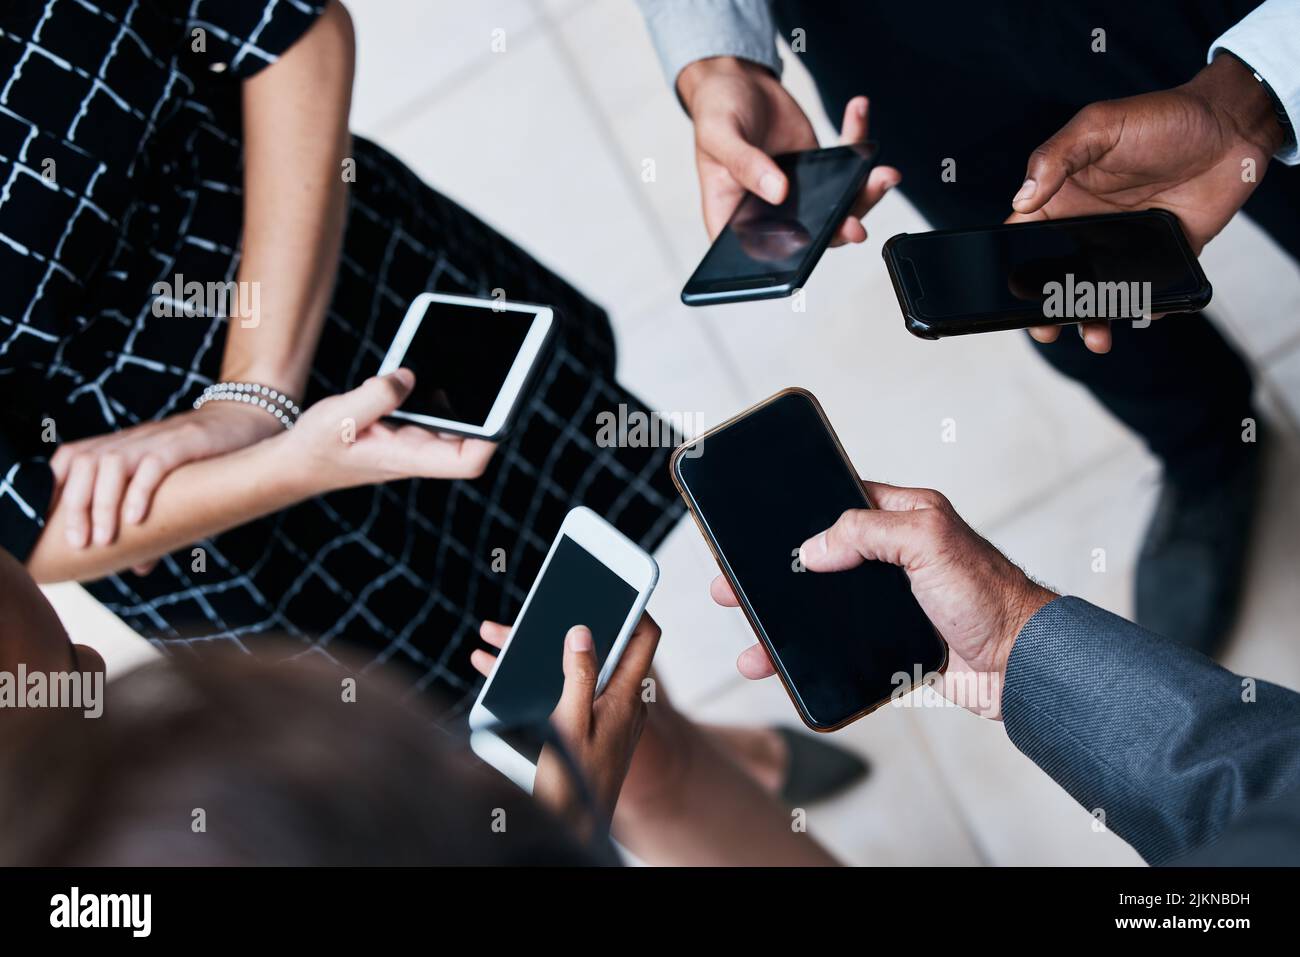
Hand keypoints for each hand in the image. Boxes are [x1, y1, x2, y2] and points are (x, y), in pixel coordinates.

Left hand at [50, 399, 284, 554]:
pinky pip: (155, 464)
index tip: (53, 526)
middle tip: (79, 545)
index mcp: (123, 445)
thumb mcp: (174, 490)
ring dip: (103, 503)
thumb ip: (154, 525)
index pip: (71, 457)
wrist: (248, 420)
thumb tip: (138, 567)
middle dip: (76, 506)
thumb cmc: (207, 461)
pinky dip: (140, 491)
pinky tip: (137, 518)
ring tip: (105, 538)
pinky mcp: (187, 442)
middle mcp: (134, 439)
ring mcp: (159, 438)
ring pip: (113, 464)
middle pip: (85, 463)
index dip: (55, 488)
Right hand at [284, 368, 496, 492]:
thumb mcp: (338, 419)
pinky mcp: (407, 425)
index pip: (466, 461)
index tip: (502, 406)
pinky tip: (431, 362)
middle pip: (472, 434)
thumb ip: (375, 397)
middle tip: (507, 363)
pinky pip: (433, 406)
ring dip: (466, 391)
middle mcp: (421, 451)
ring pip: (455, 417)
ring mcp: (416, 439)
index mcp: (410, 458)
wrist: (298, 460)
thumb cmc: (315, 447)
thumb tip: (408, 377)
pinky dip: (437, 385)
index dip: (491, 438)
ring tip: (471, 356)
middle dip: (490, 402)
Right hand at [473, 614, 661, 835]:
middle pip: (596, 648)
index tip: (617, 582)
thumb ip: (580, 676)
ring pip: (570, 668)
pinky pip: (561, 691)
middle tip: (537, 604)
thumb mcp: (573, 724)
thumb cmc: (576, 786)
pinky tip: (495, 668)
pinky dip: (531, 677)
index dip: (634, 605)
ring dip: (534, 651)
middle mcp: (619, 702)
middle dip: (563, 624)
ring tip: (494, 635)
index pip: (643, 637)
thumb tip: (583, 632)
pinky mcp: (584, 729)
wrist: (574, 834)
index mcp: (626, 696)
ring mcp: (602, 715)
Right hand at [677, 57, 899, 240]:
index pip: (761, 252)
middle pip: (811, 236)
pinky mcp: (818, 171)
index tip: (814, 240)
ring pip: (837, 208)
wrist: (737, 79)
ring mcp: (797, 194)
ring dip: (864, 193)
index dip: (790, 256)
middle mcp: (768, 213)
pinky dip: (857, 143)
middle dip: (840, 229)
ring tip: (883, 173)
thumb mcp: (720, 136)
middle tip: (857, 224)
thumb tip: (778, 192)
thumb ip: (745, 164)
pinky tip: (858, 113)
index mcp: (734, 217)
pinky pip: (845, 167)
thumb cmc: (716, 111)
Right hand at [709, 481, 1055, 718]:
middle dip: (773, 576)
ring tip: (749, 639)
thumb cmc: (992, 595)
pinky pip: (839, 652)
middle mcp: (894, 560)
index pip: (839, 504)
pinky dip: (809, 661)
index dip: (799, 515)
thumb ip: (868, 532)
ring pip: (822, 612)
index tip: (758, 525)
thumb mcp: (929, 541)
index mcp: (904, 518)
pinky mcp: (891, 648)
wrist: (1023, 667)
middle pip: (819, 563)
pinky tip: (783, 667)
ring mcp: (889, 606)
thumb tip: (814, 549)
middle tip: (732, 584)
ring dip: (783, 626)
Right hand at [1009, 54, 1286, 353]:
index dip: (1014, 266)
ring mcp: (1125, 245)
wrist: (1232, 125)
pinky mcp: (1164, 256)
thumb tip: (1021, 200)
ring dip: (1093, 318)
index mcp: (1063, 198)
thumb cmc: (1162, 117)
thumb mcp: (1099, 126)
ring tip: (1097, 335)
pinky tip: (1144, 313)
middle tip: (1049, 327)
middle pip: (1056, 277)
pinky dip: (1145, 308)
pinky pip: (1148, 291)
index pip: (1023, 238)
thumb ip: (1055, 157)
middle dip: (1048, 308)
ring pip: (1099, 292)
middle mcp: (1089, 227)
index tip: (1012, 291)